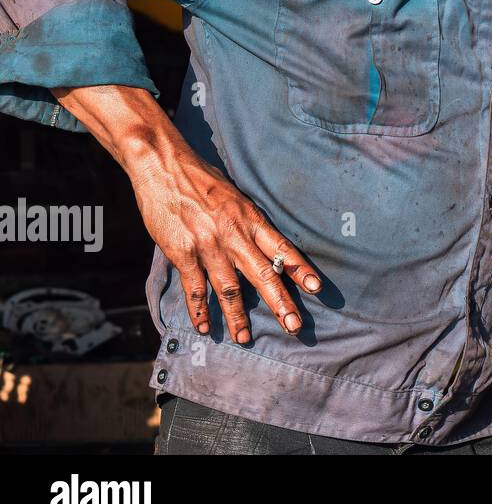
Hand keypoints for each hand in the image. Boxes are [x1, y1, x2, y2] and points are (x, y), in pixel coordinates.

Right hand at [126, 139, 320, 343]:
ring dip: (238, 317)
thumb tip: (265, 246)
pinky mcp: (182, 252)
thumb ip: (248, 222)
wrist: (163, 165)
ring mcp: (208, 245)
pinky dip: (200, 310)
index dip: (300, 269)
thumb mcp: (235, 196)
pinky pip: (194, 287)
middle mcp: (234, 234)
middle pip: (263, 274)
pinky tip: (205, 327)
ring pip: (229, 287)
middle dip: (280, 302)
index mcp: (250, 218)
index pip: (282, 247)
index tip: (316, 288)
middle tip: (293, 326)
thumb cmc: (202, 179)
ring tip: (245, 338)